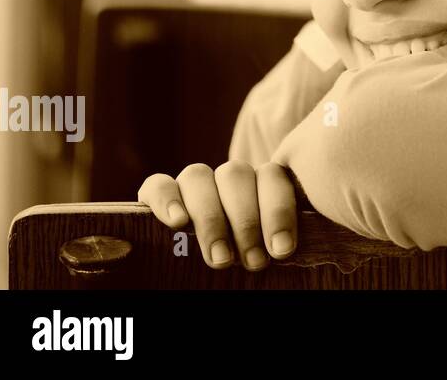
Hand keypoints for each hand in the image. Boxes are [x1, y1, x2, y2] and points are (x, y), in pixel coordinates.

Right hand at [138, 161, 298, 269]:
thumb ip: (277, 238)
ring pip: (198, 175)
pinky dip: (166, 199)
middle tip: (254, 262)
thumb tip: (289, 247)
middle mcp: (227, 178)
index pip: (271, 176)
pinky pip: (158, 184)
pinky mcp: (157, 194)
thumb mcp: (266, 247)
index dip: (278, 211)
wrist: (210, 271)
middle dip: (246, 222)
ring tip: (220, 258)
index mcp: (260, 183)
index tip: (281, 249)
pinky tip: (178, 223)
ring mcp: (193, 183)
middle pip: (236, 175)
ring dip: (210, 218)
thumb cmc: (248, 260)